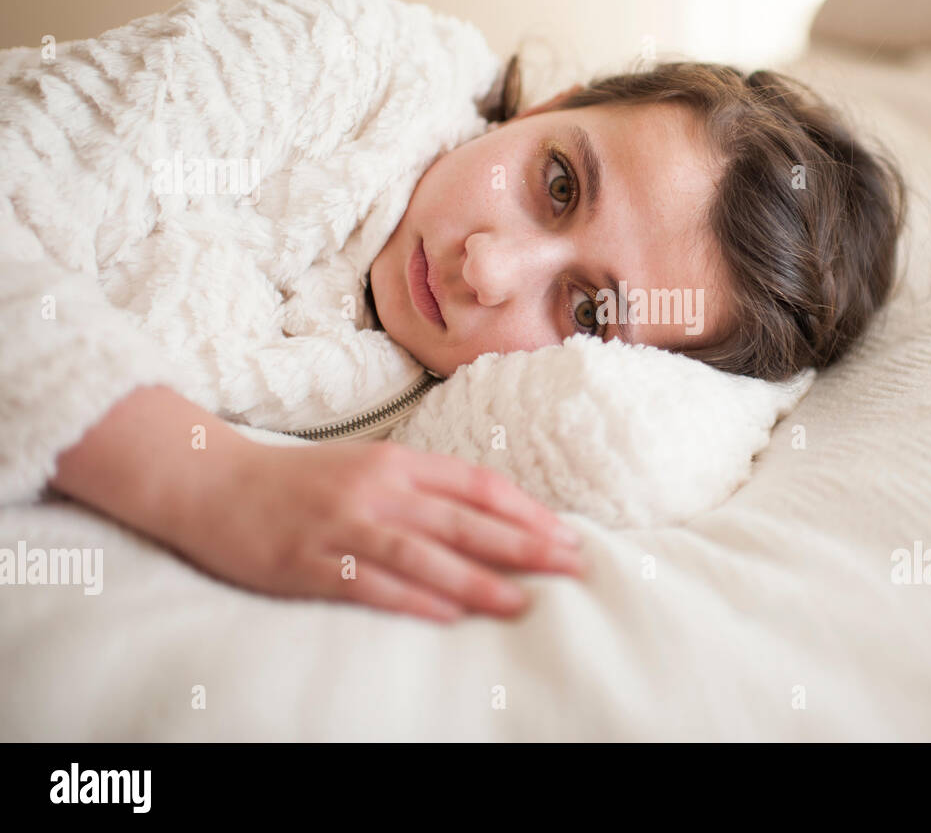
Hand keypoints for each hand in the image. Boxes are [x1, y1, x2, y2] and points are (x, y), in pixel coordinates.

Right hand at [167, 439, 584, 623]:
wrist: (212, 482)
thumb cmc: (301, 480)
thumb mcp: (368, 468)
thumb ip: (423, 489)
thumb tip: (490, 519)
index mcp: (396, 462)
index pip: (477, 484)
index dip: (526, 511)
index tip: (566, 535)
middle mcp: (376, 490)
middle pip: (463, 519)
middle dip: (524, 544)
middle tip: (572, 566)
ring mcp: (342, 527)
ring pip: (424, 554)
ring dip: (478, 580)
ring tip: (524, 602)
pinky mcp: (309, 564)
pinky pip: (370, 584)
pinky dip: (413, 599)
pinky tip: (449, 615)